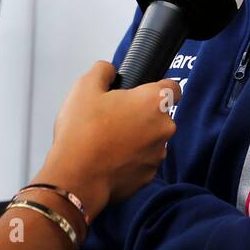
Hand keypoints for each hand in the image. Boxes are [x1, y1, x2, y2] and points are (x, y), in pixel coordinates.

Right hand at [38, 61, 179, 216]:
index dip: (158, 87)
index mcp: (154, 101)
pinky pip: (142, 161)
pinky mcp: (149, 176)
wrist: (76, 178)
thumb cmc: (83, 132)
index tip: (142, 92)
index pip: (173, 88)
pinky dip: (130, 159)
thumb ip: (103, 70)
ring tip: (108, 141)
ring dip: (136, 138)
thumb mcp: (84, 87)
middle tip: (113, 118)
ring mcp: (158, 154)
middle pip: (159, 115)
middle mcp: (164, 128)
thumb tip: (110, 70)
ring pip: (151, 139)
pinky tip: (109, 159)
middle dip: (141, 115)